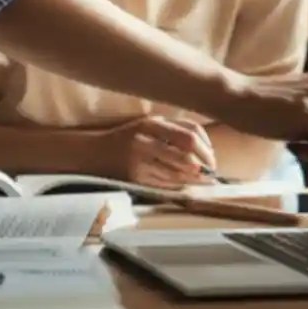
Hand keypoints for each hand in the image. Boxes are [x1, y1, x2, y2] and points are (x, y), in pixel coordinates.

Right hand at [98, 116, 217, 188]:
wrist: (95, 154)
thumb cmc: (127, 138)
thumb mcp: (149, 126)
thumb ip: (174, 130)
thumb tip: (205, 148)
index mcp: (152, 124)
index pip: (189, 133)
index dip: (206, 146)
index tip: (212, 155)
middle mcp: (146, 141)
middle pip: (186, 152)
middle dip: (204, 163)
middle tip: (211, 171)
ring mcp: (140, 161)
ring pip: (177, 171)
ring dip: (195, 178)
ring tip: (203, 180)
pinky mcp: (137, 178)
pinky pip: (165, 183)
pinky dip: (179, 184)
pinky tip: (186, 184)